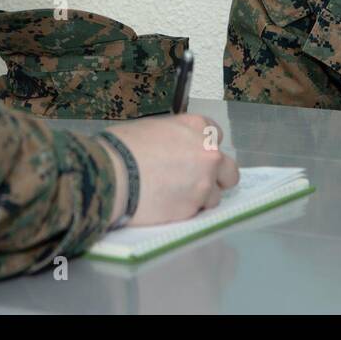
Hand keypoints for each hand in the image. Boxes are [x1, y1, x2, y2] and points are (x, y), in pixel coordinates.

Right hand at [100, 114, 238, 226]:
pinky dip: (186, 211)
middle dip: (216, 177)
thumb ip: (174, 138)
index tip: (193, 156)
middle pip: (228, 169)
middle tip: (196, 182)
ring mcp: (204, 182)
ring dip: (200, 197)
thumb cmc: (121, 147)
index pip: (216, 136)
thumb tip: (173, 150)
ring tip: (174, 197)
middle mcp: (208, 153)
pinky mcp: (193, 208)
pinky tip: (167, 206)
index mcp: (196, 127)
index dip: (203, 148)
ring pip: (215, 195)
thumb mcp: (151, 128)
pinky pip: (198, 212)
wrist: (112, 174)